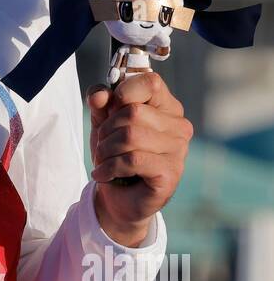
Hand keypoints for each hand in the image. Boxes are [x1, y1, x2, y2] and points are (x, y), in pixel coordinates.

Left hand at [86, 71, 192, 245]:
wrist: (118, 198)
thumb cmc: (115, 154)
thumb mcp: (103, 122)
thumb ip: (100, 102)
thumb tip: (100, 94)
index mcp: (167, 106)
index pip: (151, 82)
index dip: (123, 93)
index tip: (110, 109)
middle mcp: (179, 125)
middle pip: (133, 112)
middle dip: (107, 129)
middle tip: (102, 145)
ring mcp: (179, 150)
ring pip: (131, 136)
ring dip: (106, 150)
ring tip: (103, 160)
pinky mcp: (171, 172)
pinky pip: (133, 159)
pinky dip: (110, 167)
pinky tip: (103, 174)